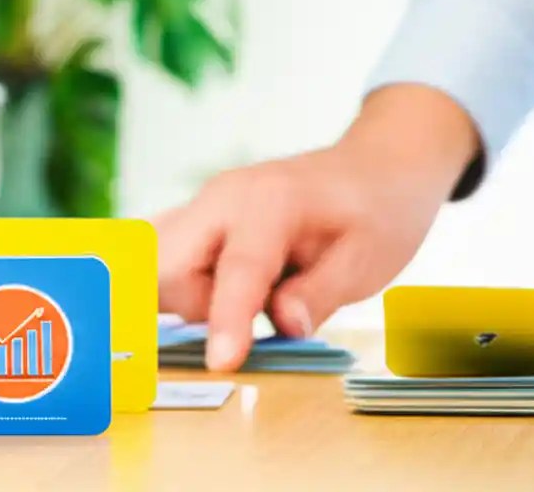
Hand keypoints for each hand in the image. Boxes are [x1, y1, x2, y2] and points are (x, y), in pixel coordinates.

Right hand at [155, 85, 478, 370]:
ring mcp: (204, 204)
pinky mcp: (198, 216)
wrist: (371, 169)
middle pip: (170, 265)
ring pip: (158, 263)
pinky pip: (162, 252)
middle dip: (195, 307)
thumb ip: (321, 294)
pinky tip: (214, 288)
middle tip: (253, 315)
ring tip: (246, 296)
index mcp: (270, 203)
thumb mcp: (367, 259)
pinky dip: (176, 281)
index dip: (227, 321)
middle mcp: (223, 197)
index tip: (221, 363)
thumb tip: (285, 326)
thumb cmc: (374, 211)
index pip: (238, 269)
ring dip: (186, 296)